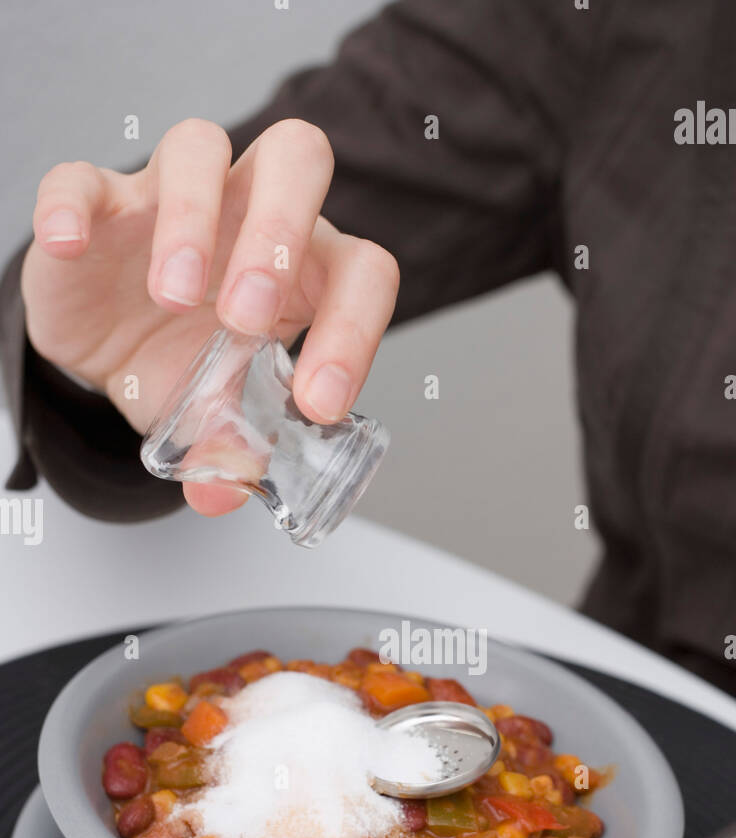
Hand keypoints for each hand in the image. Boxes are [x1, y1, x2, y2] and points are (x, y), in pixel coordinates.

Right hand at [21, 118, 398, 513]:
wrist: (109, 352)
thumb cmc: (186, 365)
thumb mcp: (216, 418)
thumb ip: (230, 449)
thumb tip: (228, 488)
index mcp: (306, 267)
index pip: (361, 270)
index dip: (354, 331)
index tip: (319, 402)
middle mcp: (251, 211)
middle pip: (298, 159)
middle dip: (280, 236)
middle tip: (247, 320)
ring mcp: (172, 195)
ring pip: (200, 149)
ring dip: (192, 221)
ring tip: (172, 298)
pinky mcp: (98, 200)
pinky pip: (83, 177)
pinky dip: (74, 206)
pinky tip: (72, 244)